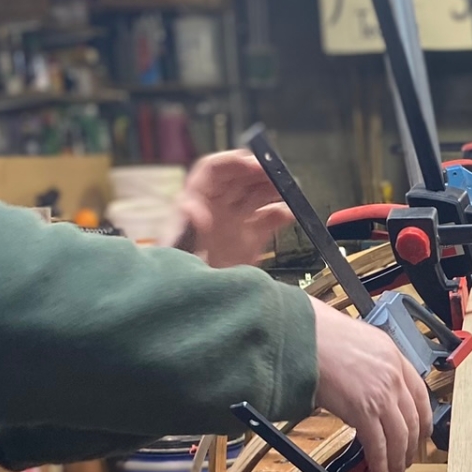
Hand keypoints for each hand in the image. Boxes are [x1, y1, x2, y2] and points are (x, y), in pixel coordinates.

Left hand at [171, 151, 293, 267]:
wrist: (198, 309)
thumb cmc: (181, 279)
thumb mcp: (180, 252)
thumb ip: (187, 230)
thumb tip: (193, 207)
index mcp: (195, 204)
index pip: (213, 170)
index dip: (234, 162)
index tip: (256, 164)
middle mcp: (215, 209)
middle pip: (238, 178)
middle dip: (260, 172)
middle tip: (280, 175)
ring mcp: (233, 224)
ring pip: (255, 195)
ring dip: (273, 188)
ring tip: (290, 189)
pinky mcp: (249, 242)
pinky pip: (267, 220)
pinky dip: (281, 213)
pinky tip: (291, 214)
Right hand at [311, 304, 431, 471]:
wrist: (303, 336)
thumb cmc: (320, 335)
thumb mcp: (359, 342)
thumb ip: (372, 366)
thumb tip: (369, 390)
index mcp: (393, 356)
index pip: (420, 393)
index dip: (424, 419)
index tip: (422, 432)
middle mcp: (393, 376)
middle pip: (413, 419)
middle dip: (412, 445)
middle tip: (408, 458)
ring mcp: (381, 394)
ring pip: (400, 435)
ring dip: (399, 458)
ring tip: (395, 470)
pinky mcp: (363, 410)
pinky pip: (378, 443)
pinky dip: (380, 460)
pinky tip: (379, 469)